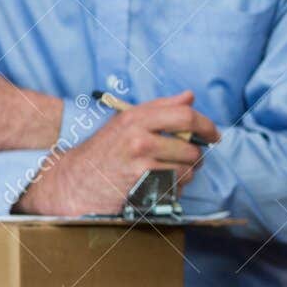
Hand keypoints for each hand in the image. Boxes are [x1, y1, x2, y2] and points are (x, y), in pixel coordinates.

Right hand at [15, 91, 219, 216]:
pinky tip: (158, 186)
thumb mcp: (126, 122)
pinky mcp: (139, 187)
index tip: (214, 135)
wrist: (72, 182)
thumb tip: (190, 96)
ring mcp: (139, 164)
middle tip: (189, 161)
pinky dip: (173, 191)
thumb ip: (160, 108)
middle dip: (196, 158)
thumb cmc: (103, 151)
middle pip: (191, 148)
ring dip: (185, 176)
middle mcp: (138, 138)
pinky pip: (174, 189)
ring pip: (186, 171)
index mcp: (137, 118)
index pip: (185, 115)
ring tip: (168, 174)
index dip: (207, 125)